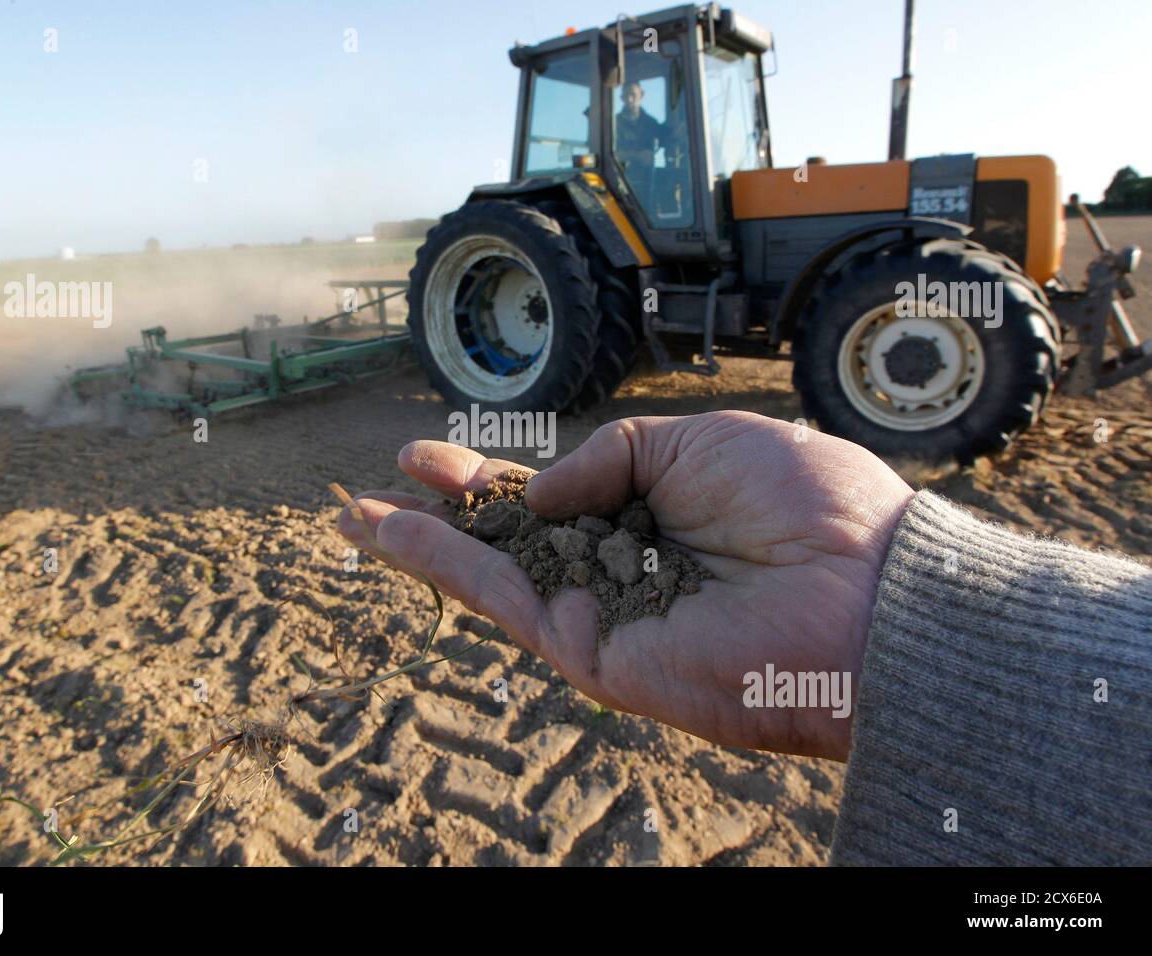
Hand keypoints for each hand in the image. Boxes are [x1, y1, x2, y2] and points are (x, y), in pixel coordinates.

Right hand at [337, 411, 912, 760]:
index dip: (493, 476)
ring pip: (492, 575)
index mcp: (655, 512)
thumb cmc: (803, 504)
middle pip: (513, 537)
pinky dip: (447, 569)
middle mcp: (623, 566)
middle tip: (379, 484)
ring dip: (421, 544)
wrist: (860, 590)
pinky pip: (506, 603)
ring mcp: (605, 613)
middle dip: (445, 511)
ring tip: (355, 515)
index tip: (432, 455)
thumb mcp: (698, 440)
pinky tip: (397, 537)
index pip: (556, 495)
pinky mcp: (593, 654)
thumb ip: (609, 456)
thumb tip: (540, 489)